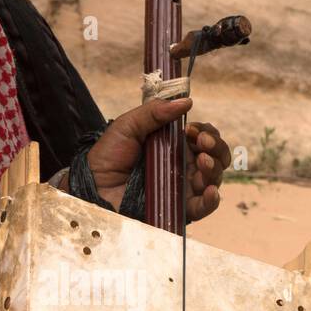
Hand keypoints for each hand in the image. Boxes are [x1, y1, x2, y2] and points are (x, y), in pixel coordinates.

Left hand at [86, 95, 230, 221]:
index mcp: (174, 146)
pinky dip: (212, 200)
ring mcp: (182, 188)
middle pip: (215, 156)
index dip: (205, 132)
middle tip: (202, 142)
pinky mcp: (178, 208)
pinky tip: (210, 190)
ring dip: (215, 168)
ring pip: (213, 178)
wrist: (94, 187)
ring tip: (203, 161)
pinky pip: (204, 207)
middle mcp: (182, 166)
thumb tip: (186, 102)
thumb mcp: (128, 126)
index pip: (203, 137)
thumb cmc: (108, 157)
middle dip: (216, 146)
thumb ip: (154, 112)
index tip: (192, 130)